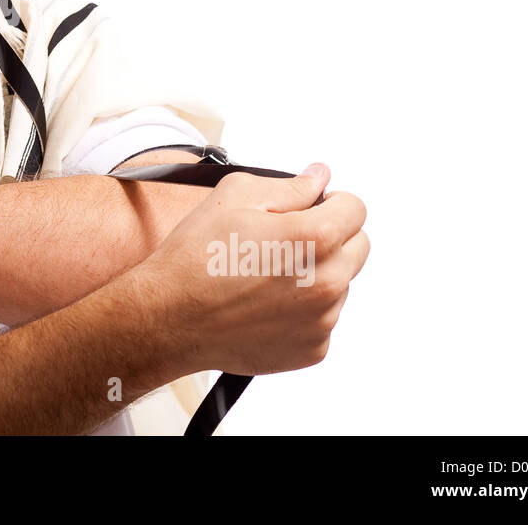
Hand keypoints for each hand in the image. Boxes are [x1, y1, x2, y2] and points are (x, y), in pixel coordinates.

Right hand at [126, 163, 368, 383]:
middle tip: (286, 240)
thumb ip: (289, 186)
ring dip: (317, 274)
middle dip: (332, 236)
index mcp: (314, 238)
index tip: (311, 208)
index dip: (330, 202)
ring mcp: (322, 320)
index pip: (355, 208)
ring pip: (341, 284)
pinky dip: (304, 310)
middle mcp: (327, 282)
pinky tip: (266, 303)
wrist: (169, 318)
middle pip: (358, 246)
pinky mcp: (312, 349)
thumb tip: (317, 178)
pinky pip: (324, 319)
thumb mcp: (234, 198)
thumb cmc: (195, 258)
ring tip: (268, 275)